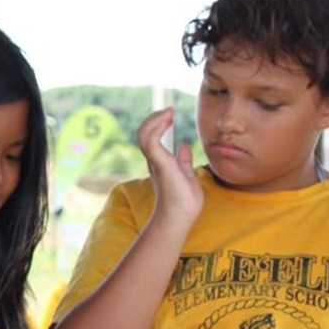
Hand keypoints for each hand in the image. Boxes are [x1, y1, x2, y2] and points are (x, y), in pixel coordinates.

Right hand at [138, 107, 202, 229]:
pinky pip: (151, 140)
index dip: (157, 123)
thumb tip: (183, 146)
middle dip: (153, 118)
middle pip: (143, 133)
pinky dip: (157, 126)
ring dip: (154, 120)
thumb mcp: (186, 175)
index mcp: (159, 163)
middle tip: (168, 111)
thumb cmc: (183, 202)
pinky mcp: (159, 163)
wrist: (179, 217)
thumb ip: (183, 161)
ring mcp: (155, 162)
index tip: (170, 114)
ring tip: (168, 112)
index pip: (150, 138)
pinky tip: (168, 120)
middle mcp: (153, 161)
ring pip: (144, 134)